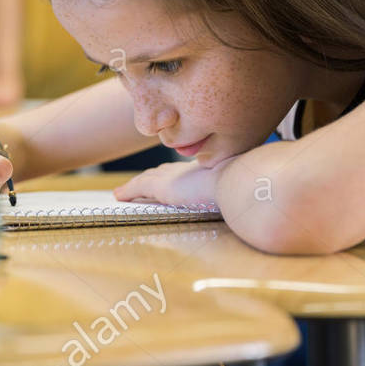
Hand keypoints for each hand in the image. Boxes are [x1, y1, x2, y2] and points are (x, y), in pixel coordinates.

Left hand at [113, 158, 235, 205]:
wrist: (237, 183)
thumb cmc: (244, 186)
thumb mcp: (237, 184)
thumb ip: (234, 188)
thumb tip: (246, 197)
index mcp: (202, 168)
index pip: (181, 170)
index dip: (170, 173)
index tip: (164, 176)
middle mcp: (185, 169)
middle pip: (161, 172)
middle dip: (151, 177)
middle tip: (140, 183)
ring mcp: (173, 177)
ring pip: (147, 179)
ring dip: (134, 186)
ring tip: (123, 192)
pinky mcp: (162, 187)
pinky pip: (138, 188)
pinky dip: (127, 191)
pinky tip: (117, 195)